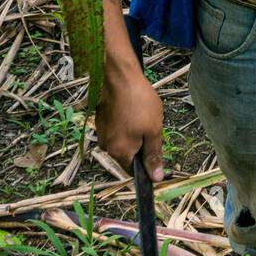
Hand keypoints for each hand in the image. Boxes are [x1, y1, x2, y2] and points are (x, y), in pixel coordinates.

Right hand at [95, 65, 163, 180]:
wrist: (119, 76)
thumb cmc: (139, 103)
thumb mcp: (153, 131)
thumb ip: (153, 156)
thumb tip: (155, 178)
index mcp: (119, 152)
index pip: (132, 170)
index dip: (145, 165)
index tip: (155, 149)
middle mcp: (106, 146)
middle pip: (127, 154)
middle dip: (141, 144)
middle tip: (151, 125)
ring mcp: (101, 132)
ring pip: (122, 140)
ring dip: (134, 132)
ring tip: (142, 114)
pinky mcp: (100, 119)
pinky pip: (116, 128)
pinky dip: (125, 123)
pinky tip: (132, 108)